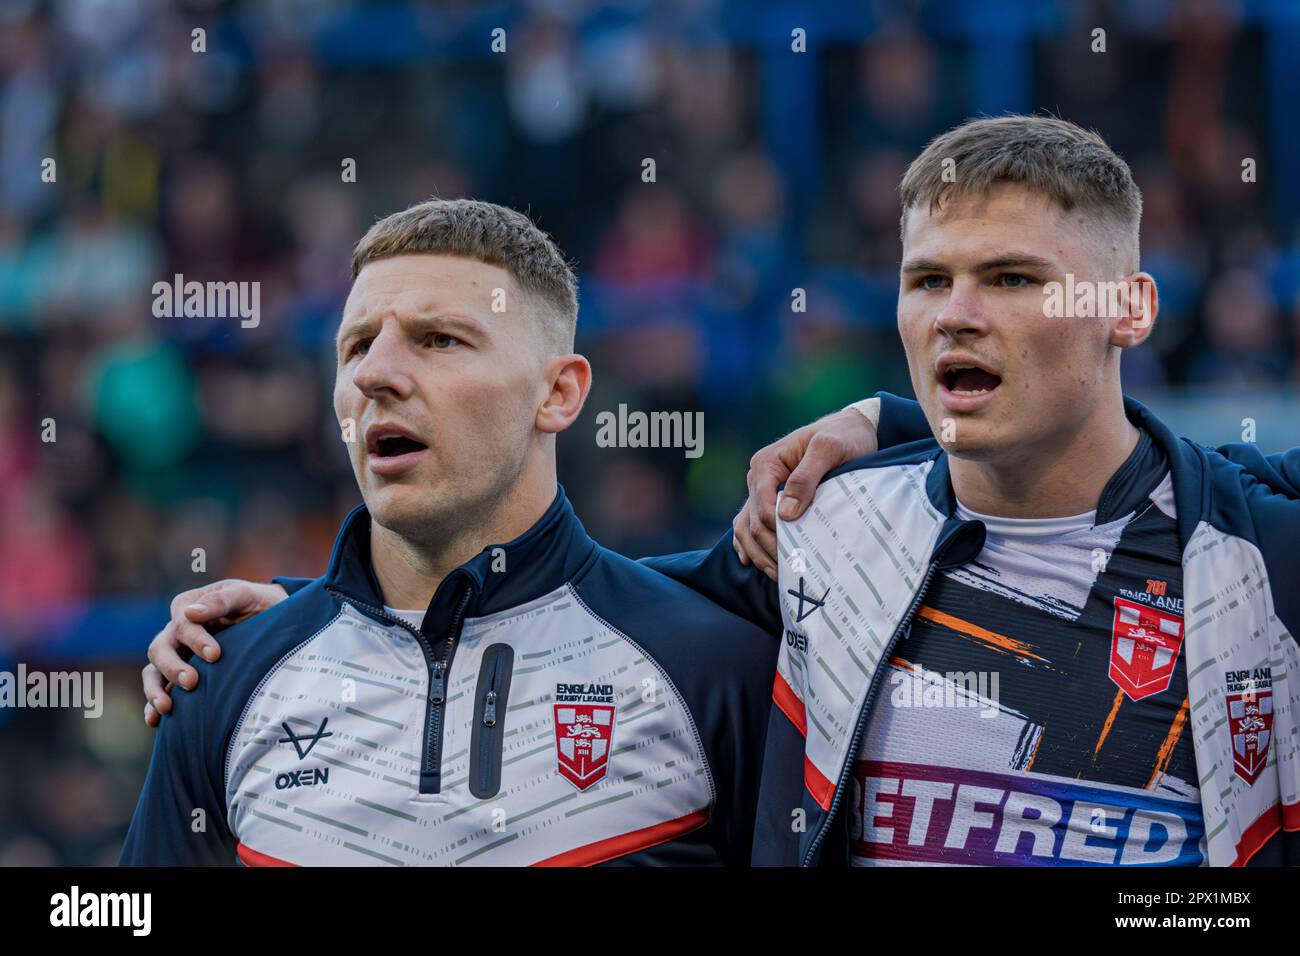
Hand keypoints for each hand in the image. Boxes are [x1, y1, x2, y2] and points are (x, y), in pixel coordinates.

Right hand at [142, 579, 288, 726]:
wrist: (271, 620)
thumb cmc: (257, 603)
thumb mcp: (244, 595)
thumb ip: (221, 600)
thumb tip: (192, 613)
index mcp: (187, 607)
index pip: (183, 625)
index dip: (196, 640)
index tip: (215, 655)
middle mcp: (176, 632)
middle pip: (160, 649)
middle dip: (172, 667)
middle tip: (191, 682)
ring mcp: (176, 655)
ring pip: (152, 672)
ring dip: (155, 690)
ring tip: (166, 708)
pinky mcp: (179, 676)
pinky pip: (160, 690)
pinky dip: (153, 706)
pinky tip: (156, 720)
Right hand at [732, 407, 878, 579]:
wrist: (852, 428)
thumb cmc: (844, 436)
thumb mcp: (829, 449)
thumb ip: (807, 478)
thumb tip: (785, 514)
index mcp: (766, 463)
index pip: (762, 508)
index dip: (776, 533)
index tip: (798, 553)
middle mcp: (758, 477)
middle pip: (752, 522)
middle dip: (768, 549)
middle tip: (793, 571)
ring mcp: (761, 490)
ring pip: (746, 527)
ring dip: (758, 553)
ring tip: (778, 574)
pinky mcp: (770, 499)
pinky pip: (749, 525)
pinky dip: (750, 545)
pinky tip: (753, 563)